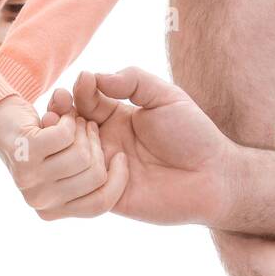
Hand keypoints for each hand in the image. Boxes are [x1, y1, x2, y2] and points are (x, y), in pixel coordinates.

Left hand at [0, 95, 126, 218]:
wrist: (2, 120)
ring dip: (84, 130)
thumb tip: (115, 172)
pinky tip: (61, 116)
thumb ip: (90, 178)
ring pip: (83, 156)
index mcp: (51, 212)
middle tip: (87, 131)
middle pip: (96, 177)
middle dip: (98, 147)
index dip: (118, 179)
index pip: (100, 205)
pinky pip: (67, 136)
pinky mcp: (26, 154)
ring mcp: (30, 180)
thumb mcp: (68, 166)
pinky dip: (69, 118)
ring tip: (74, 122)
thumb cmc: (41, 144)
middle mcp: (40, 202)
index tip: (120, 157)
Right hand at [48, 68, 234, 223]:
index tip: (73, 88)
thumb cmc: (194, 134)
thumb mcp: (165, 96)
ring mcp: (103, 172)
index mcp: (114, 117)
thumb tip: (94, 76)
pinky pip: (82, 192)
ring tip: (81, 134)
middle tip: (63, 110)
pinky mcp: (108, 199)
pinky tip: (104, 163)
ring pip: (66, 162)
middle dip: (60, 118)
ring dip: (68, 145)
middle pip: (64, 131)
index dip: (71, 96)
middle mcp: (104, 143)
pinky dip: (85, 176)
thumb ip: (133, 80)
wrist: (214, 177)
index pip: (80, 103)